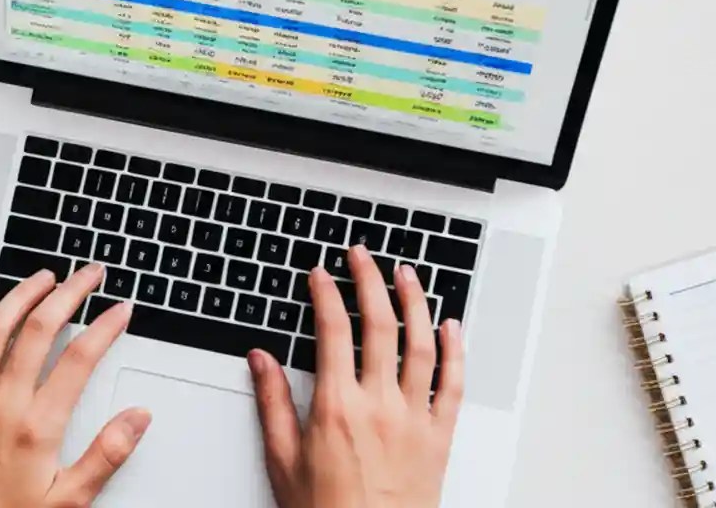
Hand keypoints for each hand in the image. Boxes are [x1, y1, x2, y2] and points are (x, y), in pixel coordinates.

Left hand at [0, 264, 149, 507]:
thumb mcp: (66, 503)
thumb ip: (105, 456)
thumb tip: (137, 419)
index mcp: (37, 426)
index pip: (80, 358)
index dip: (105, 326)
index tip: (121, 310)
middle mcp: (2, 403)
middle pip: (40, 328)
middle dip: (70, 293)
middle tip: (89, 274)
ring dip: (22, 294)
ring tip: (44, 276)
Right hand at [248, 245, 464, 507]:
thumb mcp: (283, 459)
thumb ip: (272, 403)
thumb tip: (260, 360)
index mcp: (337, 407)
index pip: (333, 331)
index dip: (326, 294)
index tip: (321, 274)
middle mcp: (379, 405)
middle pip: (378, 325)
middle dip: (369, 281)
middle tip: (362, 257)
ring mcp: (414, 418)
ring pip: (420, 344)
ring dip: (415, 302)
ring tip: (407, 275)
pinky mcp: (439, 436)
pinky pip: (452, 383)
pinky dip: (455, 350)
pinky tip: (451, 326)